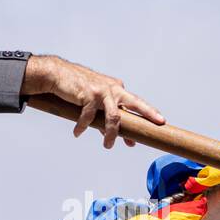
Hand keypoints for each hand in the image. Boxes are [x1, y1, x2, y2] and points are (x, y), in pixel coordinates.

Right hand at [21, 54, 164, 147]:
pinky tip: (77, 132)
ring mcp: (102, 90)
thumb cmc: (78, 90)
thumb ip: (107, 121)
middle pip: (135, 102)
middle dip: (148, 112)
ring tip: (108, 145)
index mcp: (118, 89)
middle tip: (159, 121)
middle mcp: (113, 88)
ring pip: (113, 116)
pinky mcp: (88, 94)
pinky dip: (83, 127)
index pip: (135, 104)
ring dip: (111, 133)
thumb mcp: (96, 105)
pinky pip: (89, 117)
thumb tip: (120, 139)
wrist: (58, 75)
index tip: (161, 122)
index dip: (147, 114)